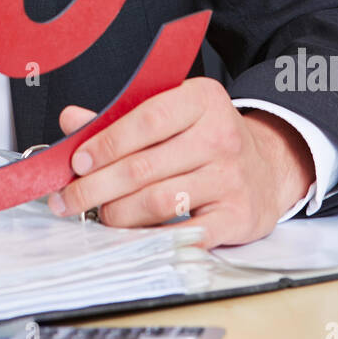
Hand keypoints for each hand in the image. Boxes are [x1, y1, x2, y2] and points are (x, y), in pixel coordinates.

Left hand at [48, 78, 315, 247]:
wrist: (268, 166)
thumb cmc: (207, 138)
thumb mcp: (172, 112)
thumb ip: (121, 116)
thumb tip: (72, 121)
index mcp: (202, 100)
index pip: (146, 120)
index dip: (106, 143)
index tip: (77, 161)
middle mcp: (221, 136)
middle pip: (144, 167)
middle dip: (97, 187)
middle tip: (70, 198)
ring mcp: (231, 178)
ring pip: (159, 202)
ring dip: (119, 213)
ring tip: (100, 214)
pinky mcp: (238, 215)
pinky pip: (186, 233)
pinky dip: (153, 238)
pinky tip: (133, 236)